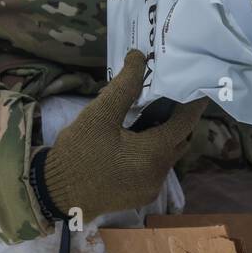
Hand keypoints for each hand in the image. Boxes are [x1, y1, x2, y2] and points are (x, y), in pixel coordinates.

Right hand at [40, 50, 207, 222]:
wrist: (54, 194)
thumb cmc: (78, 154)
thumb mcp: (99, 115)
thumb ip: (124, 86)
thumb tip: (138, 57)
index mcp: (155, 153)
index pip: (185, 123)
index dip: (192, 103)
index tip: (197, 85)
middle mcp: (160, 173)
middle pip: (180, 139)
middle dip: (179, 118)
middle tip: (170, 95)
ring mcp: (151, 187)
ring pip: (168, 155)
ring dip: (164, 136)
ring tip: (151, 113)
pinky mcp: (140, 195)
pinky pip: (156, 168)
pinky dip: (153, 152)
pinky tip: (136, 139)